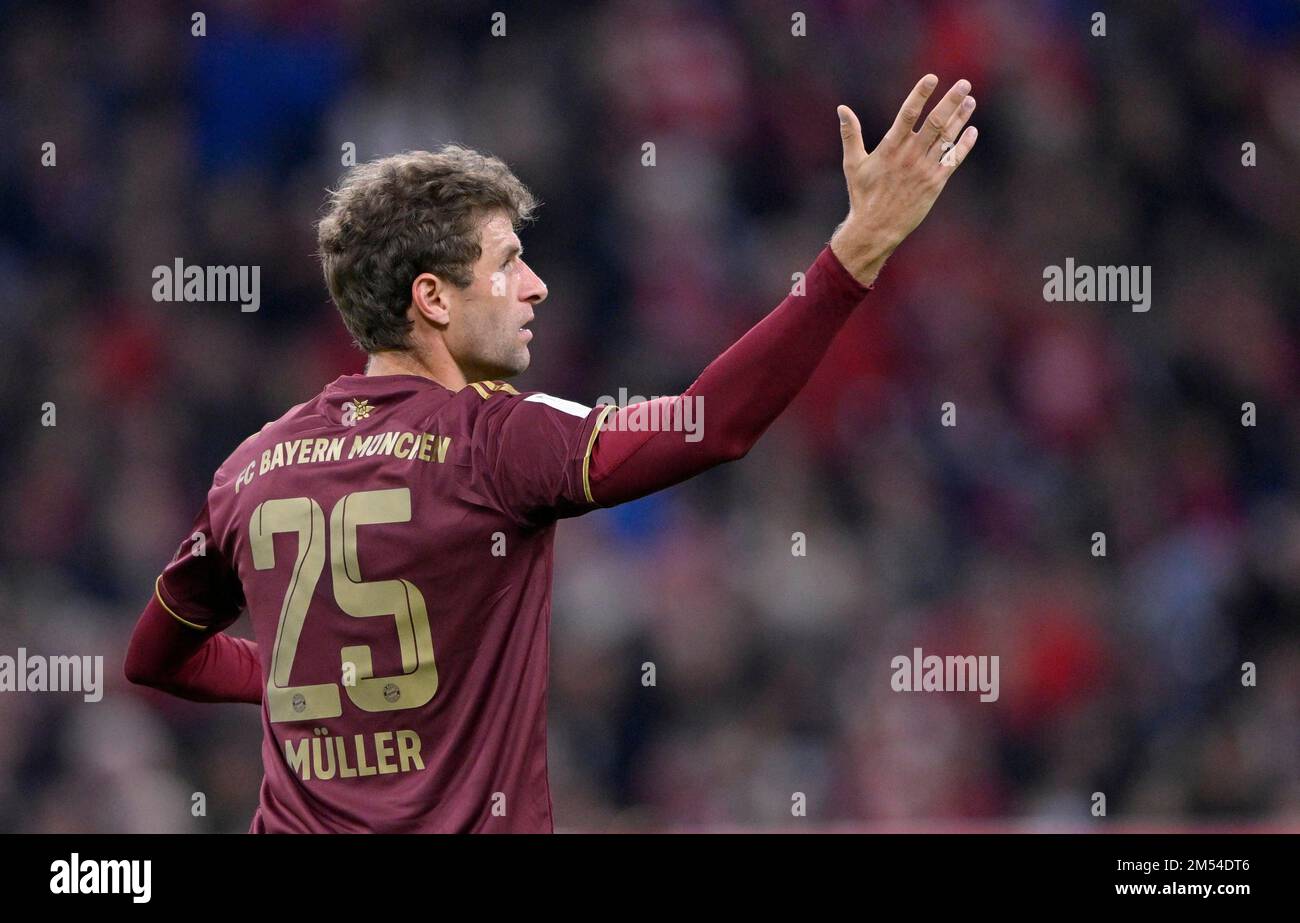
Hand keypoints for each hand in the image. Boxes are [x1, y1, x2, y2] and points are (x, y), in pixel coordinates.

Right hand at [830, 74, 978, 284]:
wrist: (876, 228)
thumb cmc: (862, 195)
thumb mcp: (853, 163)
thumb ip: (851, 134)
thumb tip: (842, 109)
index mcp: (890, 147)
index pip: (908, 114)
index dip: (920, 94)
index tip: (931, 78)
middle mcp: (910, 155)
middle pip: (935, 122)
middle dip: (951, 101)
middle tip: (964, 83)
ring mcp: (925, 169)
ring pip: (947, 138)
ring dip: (960, 117)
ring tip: (969, 100)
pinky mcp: (935, 184)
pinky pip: (953, 160)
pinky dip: (964, 145)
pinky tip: (971, 131)